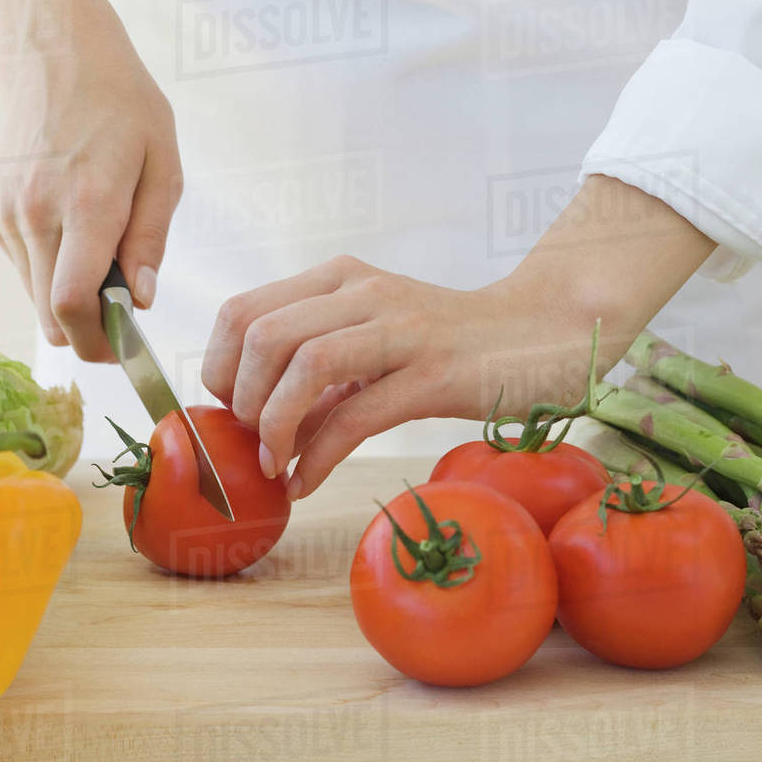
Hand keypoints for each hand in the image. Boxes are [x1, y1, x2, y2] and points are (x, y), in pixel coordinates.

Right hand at [0, 0, 181, 359]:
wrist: (52, 52)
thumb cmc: (121, 102)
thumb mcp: (163, 164)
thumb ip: (151, 238)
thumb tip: (142, 300)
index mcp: (86, 204)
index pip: (74, 304)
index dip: (98, 342)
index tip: (125, 349)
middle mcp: (36, 216)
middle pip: (51, 316)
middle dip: (88, 332)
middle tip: (123, 319)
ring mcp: (8, 217)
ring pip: (35, 299)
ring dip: (70, 301)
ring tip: (105, 260)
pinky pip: (24, 271)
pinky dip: (52, 273)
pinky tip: (76, 236)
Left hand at [201, 175, 717, 498]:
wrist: (545, 332)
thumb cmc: (449, 344)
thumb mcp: (373, 341)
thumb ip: (319, 372)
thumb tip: (260, 430)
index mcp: (338, 278)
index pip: (240, 311)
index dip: (217, 367)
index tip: (231, 410)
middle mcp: (361, 292)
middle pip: (260, 336)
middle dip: (240, 400)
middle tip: (254, 442)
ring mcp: (400, 329)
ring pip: (303, 367)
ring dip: (274, 427)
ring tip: (275, 463)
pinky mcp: (434, 373)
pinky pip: (355, 416)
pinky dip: (318, 457)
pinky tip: (306, 483)